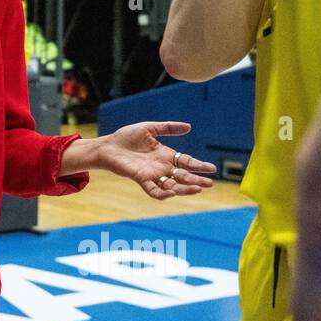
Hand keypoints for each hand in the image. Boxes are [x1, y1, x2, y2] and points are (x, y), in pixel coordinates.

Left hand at [96, 121, 215, 198]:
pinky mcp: (141, 178)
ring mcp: (152, 174)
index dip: (198, 165)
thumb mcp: (149, 128)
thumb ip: (168, 128)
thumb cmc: (127, 137)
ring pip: (172, 185)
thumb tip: (189, 127)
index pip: (186, 162)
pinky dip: (163, 193)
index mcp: (165, 155)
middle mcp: (161, 167)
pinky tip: (173, 193)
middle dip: (196, 180)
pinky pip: (153, 190)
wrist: (108, 146)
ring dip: (185, 189)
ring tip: (197, 189)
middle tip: (210, 184)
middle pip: (182, 176)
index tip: (211, 168)